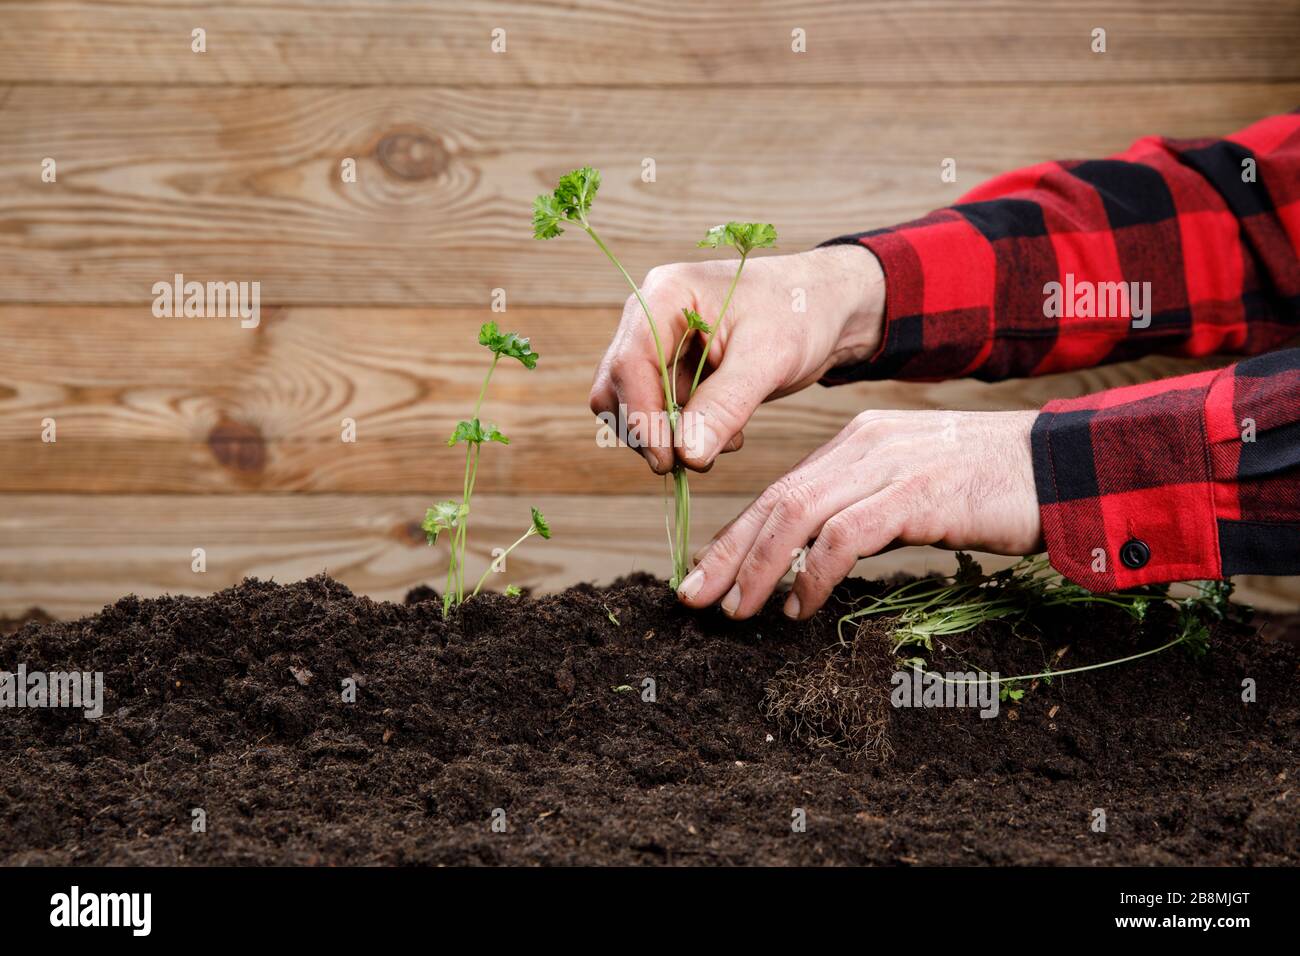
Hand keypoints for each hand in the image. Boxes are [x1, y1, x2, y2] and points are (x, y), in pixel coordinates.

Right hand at [589, 245, 884, 472]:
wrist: (826, 309)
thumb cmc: (801, 314)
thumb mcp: (769, 358)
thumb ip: (726, 405)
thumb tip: (687, 456)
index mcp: (664, 295)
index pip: (629, 364)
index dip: (641, 418)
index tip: (669, 460)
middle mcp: (649, 318)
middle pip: (616, 389)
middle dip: (649, 431)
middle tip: (694, 460)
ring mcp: (658, 346)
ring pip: (633, 408)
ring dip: (669, 436)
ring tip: (725, 439)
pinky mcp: (673, 371)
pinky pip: (659, 415)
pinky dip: (685, 434)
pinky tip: (728, 431)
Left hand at [676, 410, 1042, 619]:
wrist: (1064, 469)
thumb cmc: (990, 487)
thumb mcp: (912, 489)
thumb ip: (864, 509)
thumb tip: (815, 554)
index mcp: (856, 441)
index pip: (780, 490)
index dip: (736, 535)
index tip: (706, 573)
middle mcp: (862, 445)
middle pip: (775, 501)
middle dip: (728, 553)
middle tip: (694, 596)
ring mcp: (888, 466)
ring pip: (797, 517)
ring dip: (758, 568)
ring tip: (738, 611)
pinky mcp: (916, 494)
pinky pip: (844, 537)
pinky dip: (813, 575)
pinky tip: (800, 607)